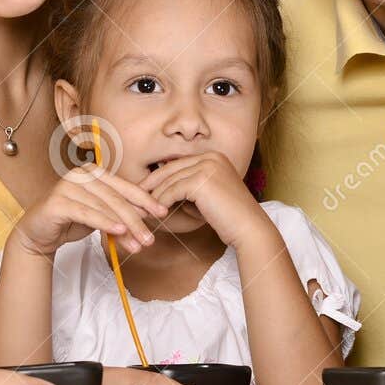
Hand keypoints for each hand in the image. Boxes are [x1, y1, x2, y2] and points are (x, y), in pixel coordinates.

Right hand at [9, 166, 165, 257]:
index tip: (163, 213)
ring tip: (138, 243)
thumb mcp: (102, 217)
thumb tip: (149, 216)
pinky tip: (119, 231)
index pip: (125, 186)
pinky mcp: (58, 201)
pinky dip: (104, 222)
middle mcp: (81, 174)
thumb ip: (121, 214)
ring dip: (125, 226)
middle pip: (117, 198)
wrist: (40, 233)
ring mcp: (68, 185)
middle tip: (150, 238)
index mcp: (95, 172)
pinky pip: (87, 213)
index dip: (145, 200)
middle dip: (137, 219)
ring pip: (104, 207)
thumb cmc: (72, 221)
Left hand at [142, 152, 267, 249]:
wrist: (248, 228)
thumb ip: (187, 188)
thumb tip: (159, 190)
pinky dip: (162, 202)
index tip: (145, 189)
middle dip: (151, 183)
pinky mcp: (201, 180)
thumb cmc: (229, 217)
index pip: (178, 164)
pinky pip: (173, 190)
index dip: (159, 176)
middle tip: (136, 196)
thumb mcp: (206, 196)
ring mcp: (207, 166)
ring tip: (143, 207)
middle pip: (171, 168)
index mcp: (214, 156)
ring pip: (170, 180)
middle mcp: (211, 157)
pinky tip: (157, 213)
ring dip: (154, 195)